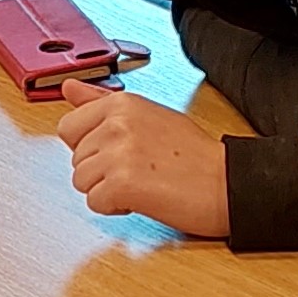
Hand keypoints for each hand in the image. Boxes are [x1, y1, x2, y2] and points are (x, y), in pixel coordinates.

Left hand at [57, 81, 229, 237]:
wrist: (228, 184)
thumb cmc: (196, 156)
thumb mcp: (149, 116)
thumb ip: (103, 102)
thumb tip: (69, 88)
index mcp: (123, 103)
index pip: (69, 127)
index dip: (92, 147)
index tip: (119, 151)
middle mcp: (117, 124)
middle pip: (76, 158)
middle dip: (102, 170)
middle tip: (140, 169)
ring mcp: (118, 153)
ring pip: (81, 181)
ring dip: (107, 190)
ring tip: (143, 183)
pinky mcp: (122, 184)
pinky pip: (95, 202)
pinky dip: (116, 208)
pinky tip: (143, 198)